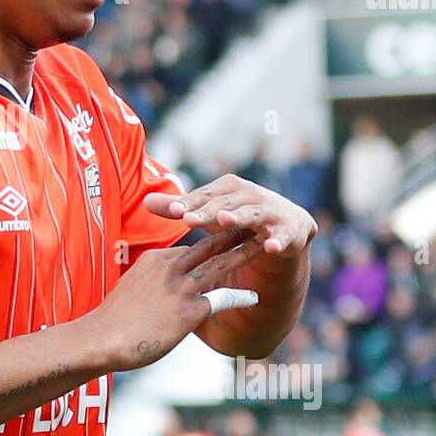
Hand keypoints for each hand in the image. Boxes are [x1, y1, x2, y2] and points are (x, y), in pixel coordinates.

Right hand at [87, 229, 264, 372]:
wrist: (102, 338)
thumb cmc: (111, 321)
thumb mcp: (131, 291)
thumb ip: (149, 285)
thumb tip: (154, 292)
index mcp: (155, 260)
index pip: (188, 248)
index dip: (209, 242)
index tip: (225, 234)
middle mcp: (169, 268)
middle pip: (207, 246)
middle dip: (232, 234)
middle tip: (252, 224)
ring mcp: (180, 288)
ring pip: (218, 264)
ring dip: (242, 253)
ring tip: (261, 246)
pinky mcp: (188, 310)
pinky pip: (221, 299)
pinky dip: (239, 296)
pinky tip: (254, 296)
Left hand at [144, 174, 317, 257]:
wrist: (286, 229)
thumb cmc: (239, 220)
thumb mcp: (210, 213)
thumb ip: (182, 208)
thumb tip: (145, 202)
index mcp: (228, 189)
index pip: (205, 195)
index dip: (189, 203)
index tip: (172, 212)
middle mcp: (249, 195)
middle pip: (225, 203)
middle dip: (207, 211)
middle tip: (189, 219)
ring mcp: (271, 211)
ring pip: (252, 214)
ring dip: (239, 217)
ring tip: (223, 221)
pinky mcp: (290, 230)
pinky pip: (283, 236)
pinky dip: (279, 241)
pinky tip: (271, 247)